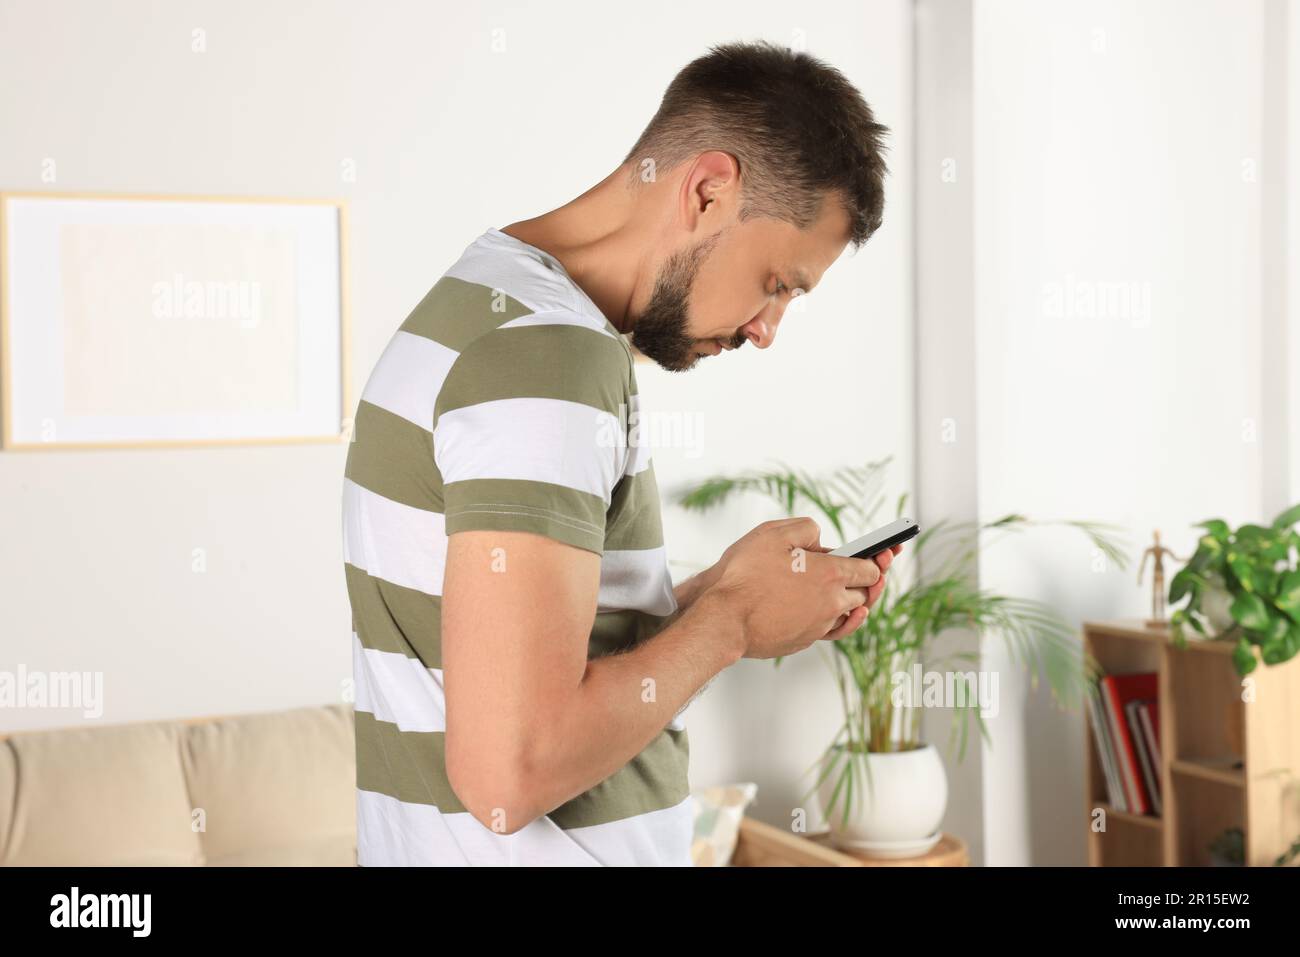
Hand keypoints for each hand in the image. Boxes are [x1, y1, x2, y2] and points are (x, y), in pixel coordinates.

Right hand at [703, 518, 896, 659]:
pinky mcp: (804, 640)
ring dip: (855, 600)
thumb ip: (805, 529)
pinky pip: (833, 631)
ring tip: (857, 590)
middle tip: (873, 568)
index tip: (884, 552)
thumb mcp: (772, 533)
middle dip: (870, 580)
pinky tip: (842, 615)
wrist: (723, 620)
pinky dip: (843, 621)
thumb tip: (820, 540)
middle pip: (865, 592)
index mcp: (830, 573)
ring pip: (850, 614)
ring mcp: (819, 625)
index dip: (879, 558)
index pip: (870, 568)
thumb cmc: (743, 576)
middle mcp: (832, 603)